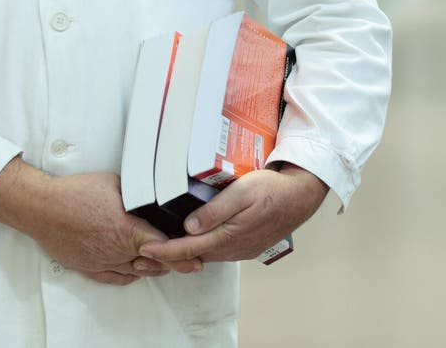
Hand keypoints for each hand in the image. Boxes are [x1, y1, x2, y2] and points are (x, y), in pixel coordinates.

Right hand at [0, 159, 202, 283]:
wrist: (43, 208)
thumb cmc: (77, 192)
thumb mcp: (115, 182)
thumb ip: (137, 193)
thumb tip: (152, 191)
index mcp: (128, 229)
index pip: (164, 247)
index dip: (182, 251)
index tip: (197, 254)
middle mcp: (118, 250)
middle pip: (153, 263)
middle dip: (172, 262)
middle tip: (189, 259)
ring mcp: (103, 261)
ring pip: (136, 272)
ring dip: (153, 269)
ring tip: (166, 264)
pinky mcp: (88, 267)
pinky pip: (115, 278)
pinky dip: (129, 276)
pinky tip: (136, 272)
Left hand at [138, 164, 328, 264]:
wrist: (299, 197)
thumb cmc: (271, 190)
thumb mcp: (242, 192)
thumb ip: (216, 210)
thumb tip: (190, 226)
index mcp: (229, 236)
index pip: (189, 248)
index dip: (165, 250)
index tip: (145, 247)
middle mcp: (233, 249)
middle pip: (195, 255)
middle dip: (170, 252)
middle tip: (149, 244)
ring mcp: (241, 250)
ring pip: (206, 254)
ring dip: (186, 250)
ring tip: (166, 239)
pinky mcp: (246, 246)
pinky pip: (218, 251)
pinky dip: (202, 247)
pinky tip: (195, 236)